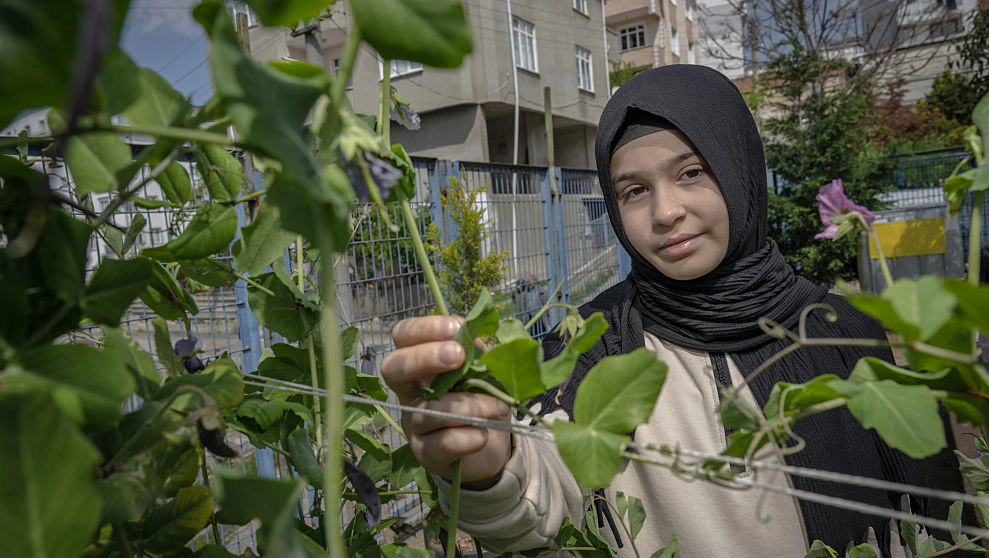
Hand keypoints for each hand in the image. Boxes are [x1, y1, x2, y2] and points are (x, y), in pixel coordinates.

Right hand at [380, 316, 511, 487]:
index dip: (424, 328)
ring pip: (430, 410)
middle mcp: (408, 391)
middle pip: (393, 368)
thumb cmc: (481, 398)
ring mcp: (413, 424)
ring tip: (498, 406)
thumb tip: (473, 335)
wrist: (490, 446)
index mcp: (420, 363)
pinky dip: (472, 436)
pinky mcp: (426, 454)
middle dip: (425, 357)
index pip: (403, 335)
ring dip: (471, 405)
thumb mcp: (482, 369)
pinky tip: (484, 434)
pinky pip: (445, 443)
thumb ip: (476, 351)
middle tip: (458, 356)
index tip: (455, 327)